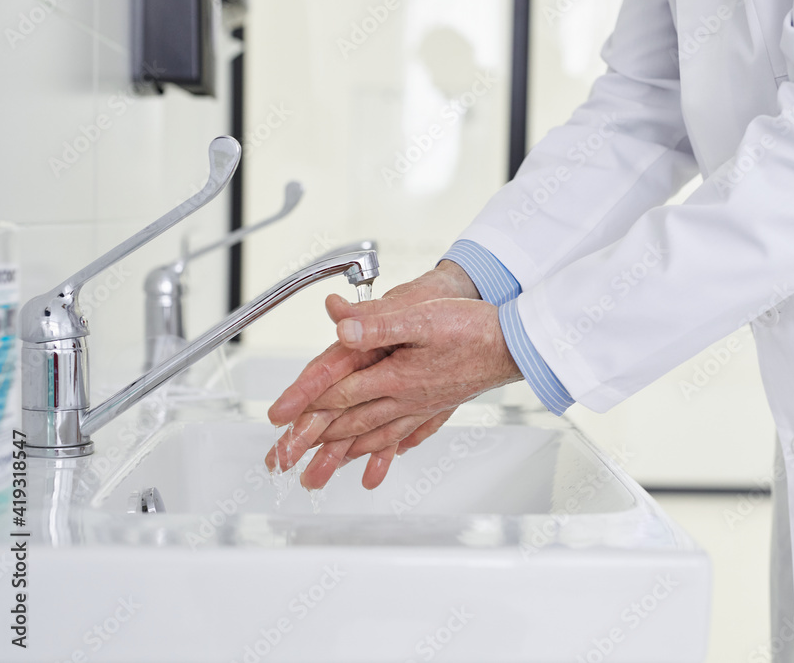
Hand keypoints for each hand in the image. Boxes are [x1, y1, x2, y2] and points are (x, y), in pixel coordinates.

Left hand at [269, 297, 521, 490]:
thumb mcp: (423, 318)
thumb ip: (379, 324)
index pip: (339, 396)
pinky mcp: (436, 405)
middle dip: (312, 446)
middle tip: (285, 464)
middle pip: (349, 426)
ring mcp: (420, 407)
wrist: (515, 345)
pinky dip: (388, 453)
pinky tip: (381, 463)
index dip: (305, 408)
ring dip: (342, 457)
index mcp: (396, 378)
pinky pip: (404, 436)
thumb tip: (342, 328)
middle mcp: (405, 399)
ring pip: (372, 437)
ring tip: (319, 475)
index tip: (278, 423)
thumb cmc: (474, 329)